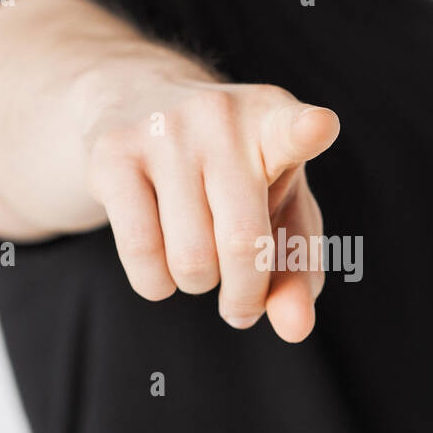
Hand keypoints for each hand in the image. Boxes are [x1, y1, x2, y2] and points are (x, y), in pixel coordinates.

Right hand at [86, 79, 339, 342]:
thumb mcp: (277, 211)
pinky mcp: (112, 153)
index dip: (308, 131)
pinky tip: (161, 269)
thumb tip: (295, 329)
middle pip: (242, 243)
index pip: (294, 130)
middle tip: (241, 304)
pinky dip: (156, 283)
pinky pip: (141, 252)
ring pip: (190, 258)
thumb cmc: (231, 175)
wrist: (137, 103)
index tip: (319, 126)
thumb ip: (297, 271)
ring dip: (198, 284)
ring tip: (199, 262)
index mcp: (275, 121)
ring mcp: (162, 130)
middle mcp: (221, 117)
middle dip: (244, 294)